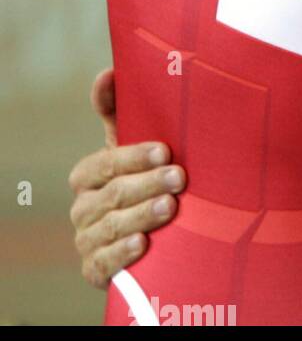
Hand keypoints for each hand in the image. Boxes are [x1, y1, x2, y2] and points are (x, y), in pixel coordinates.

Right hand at [67, 67, 183, 287]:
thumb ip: (119, 112)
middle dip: (147, 184)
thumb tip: (109, 71)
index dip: (133, 155)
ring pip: (110, 226)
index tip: (165, 149)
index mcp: (89, 174)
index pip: (104, 163)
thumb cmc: (144, 178)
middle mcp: (83, 207)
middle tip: (180, 177)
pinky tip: (143, 243)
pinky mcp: (95, 269)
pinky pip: (102, 263)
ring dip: (142, 214)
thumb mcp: (135, 147)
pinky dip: (122, 253)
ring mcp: (87, 239)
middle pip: (112, 193)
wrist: (152, 236)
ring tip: (171, 207)